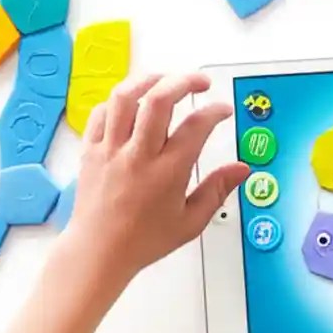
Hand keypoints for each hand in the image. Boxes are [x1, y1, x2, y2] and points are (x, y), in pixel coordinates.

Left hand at [64, 73, 248, 292]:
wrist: (98, 252)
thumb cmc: (144, 240)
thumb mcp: (190, 222)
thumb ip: (217, 191)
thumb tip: (241, 169)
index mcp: (167, 172)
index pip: (196, 126)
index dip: (215, 111)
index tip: (222, 110)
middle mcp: (138, 155)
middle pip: (159, 99)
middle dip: (184, 81)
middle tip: (199, 82)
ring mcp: (111, 149)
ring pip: (125, 97)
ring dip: (148, 80)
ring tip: (164, 80)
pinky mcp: (90, 150)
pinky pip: (100, 113)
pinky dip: (117, 101)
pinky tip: (131, 103)